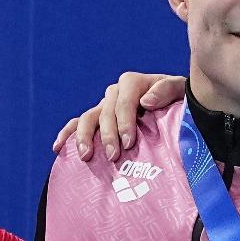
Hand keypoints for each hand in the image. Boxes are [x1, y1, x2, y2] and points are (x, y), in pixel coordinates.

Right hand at [52, 72, 186, 160]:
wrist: (177, 109)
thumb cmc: (181, 101)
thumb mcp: (181, 91)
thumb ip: (167, 90)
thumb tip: (145, 101)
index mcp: (133, 83)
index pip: (124, 100)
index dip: (124, 120)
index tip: (129, 143)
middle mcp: (115, 93)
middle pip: (105, 112)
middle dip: (107, 135)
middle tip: (114, 157)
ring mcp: (104, 106)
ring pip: (87, 118)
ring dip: (83, 136)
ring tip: (86, 156)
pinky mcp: (98, 119)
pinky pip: (77, 124)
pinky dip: (67, 134)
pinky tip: (58, 148)